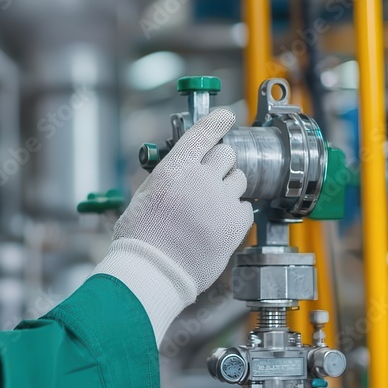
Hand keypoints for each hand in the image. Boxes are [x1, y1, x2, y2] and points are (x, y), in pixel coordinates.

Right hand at [113, 108, 253, 296]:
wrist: (155, 270)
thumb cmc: (142, 238)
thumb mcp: (145, 194)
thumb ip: (170, 176)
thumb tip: (183, 167)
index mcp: (174, 168)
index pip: (204, 133)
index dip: (218, 120)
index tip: (227, 116)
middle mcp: (201, 179)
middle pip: (227, 154)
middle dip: (220, 163)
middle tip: (210, 178)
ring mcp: (221, 201)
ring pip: (239, 179)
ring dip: (229, 187)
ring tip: (212, 205)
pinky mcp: (236, 224)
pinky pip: (246, 206)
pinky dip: (236, 211)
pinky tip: (218, 222)